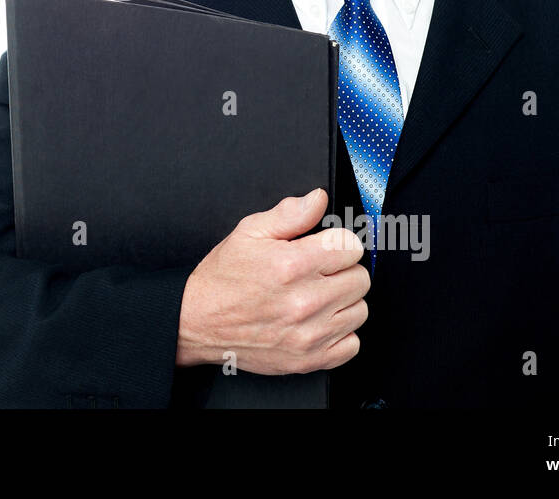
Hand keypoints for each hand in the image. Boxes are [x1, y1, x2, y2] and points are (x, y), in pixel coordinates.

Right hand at [174, 188, 367, 374]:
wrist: (197, 322)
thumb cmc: (222, 280)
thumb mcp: (248, 233)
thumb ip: (289, 214)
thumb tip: (318, 198)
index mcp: (292, 264)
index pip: (351, 246)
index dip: (337, 243)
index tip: (325, 248)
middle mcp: (305, 300)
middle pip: (360, 277)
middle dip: (342, 270)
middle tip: (318, 272)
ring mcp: (310, 333)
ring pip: (360, 309)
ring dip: (344, 301)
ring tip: (318, 296)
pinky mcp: (309, 359)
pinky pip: (352, 344)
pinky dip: (341, 333)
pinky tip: (320, 321)